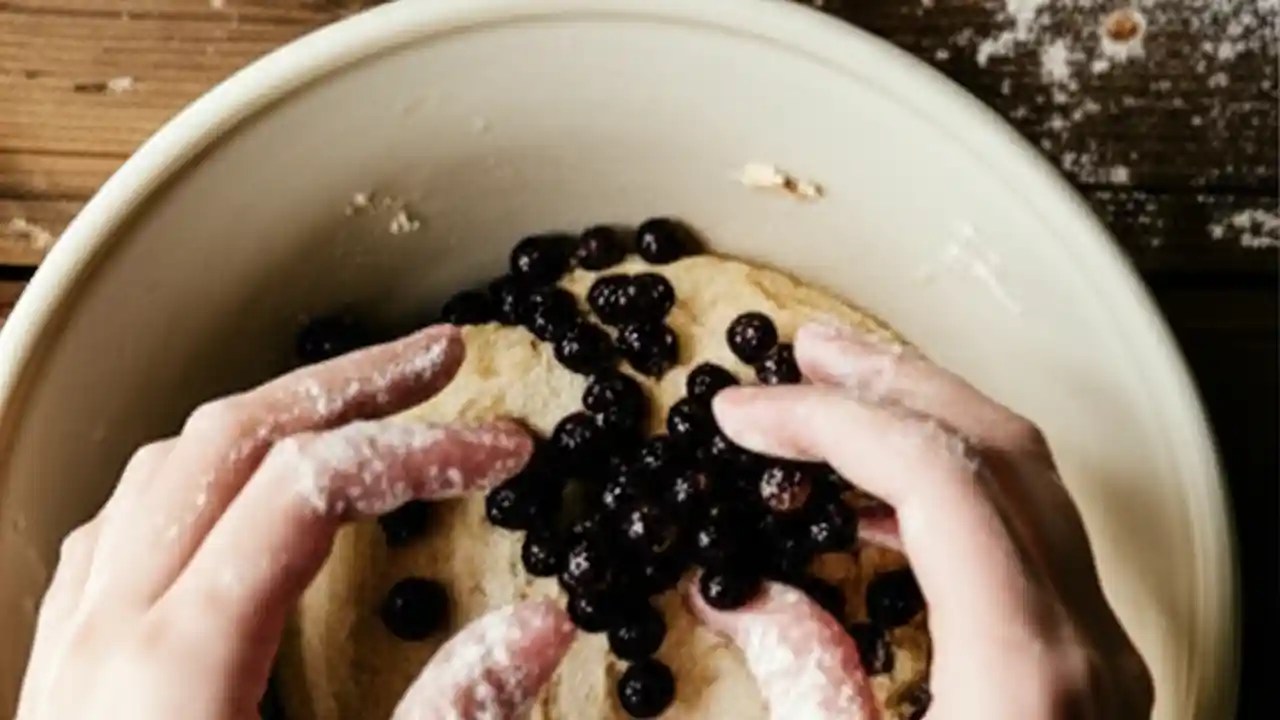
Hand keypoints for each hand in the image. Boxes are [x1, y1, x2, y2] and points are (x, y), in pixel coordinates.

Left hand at [16, 326, 575, 719]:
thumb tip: (539, 623)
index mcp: (178, 663)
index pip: (308, 487)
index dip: (420, 451)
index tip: (508, 454)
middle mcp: (111, 629)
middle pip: (229, 439)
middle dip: (347, 384)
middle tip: (443, 356)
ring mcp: (74, 647)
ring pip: (164, 469)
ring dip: (270, 418)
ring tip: (356, 405)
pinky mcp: (68, 676)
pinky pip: (126, 527)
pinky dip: (202, 479)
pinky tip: (241, 499)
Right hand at [689, 322, 1152, 718]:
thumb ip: (799, 676)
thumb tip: (738, 600)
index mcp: (1022, 668)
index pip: (934, 477)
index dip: (830, 421)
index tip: (749, 414)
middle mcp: (1081, 646)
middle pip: (999, 450)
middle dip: (890, 382)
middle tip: (808, 352)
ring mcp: (1098, 655)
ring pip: (1030, 482)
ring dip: (928, 420)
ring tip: (843, 396)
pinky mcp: (1091, 672)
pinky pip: (1034, 539)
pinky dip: (956, 489)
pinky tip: (888, 501)